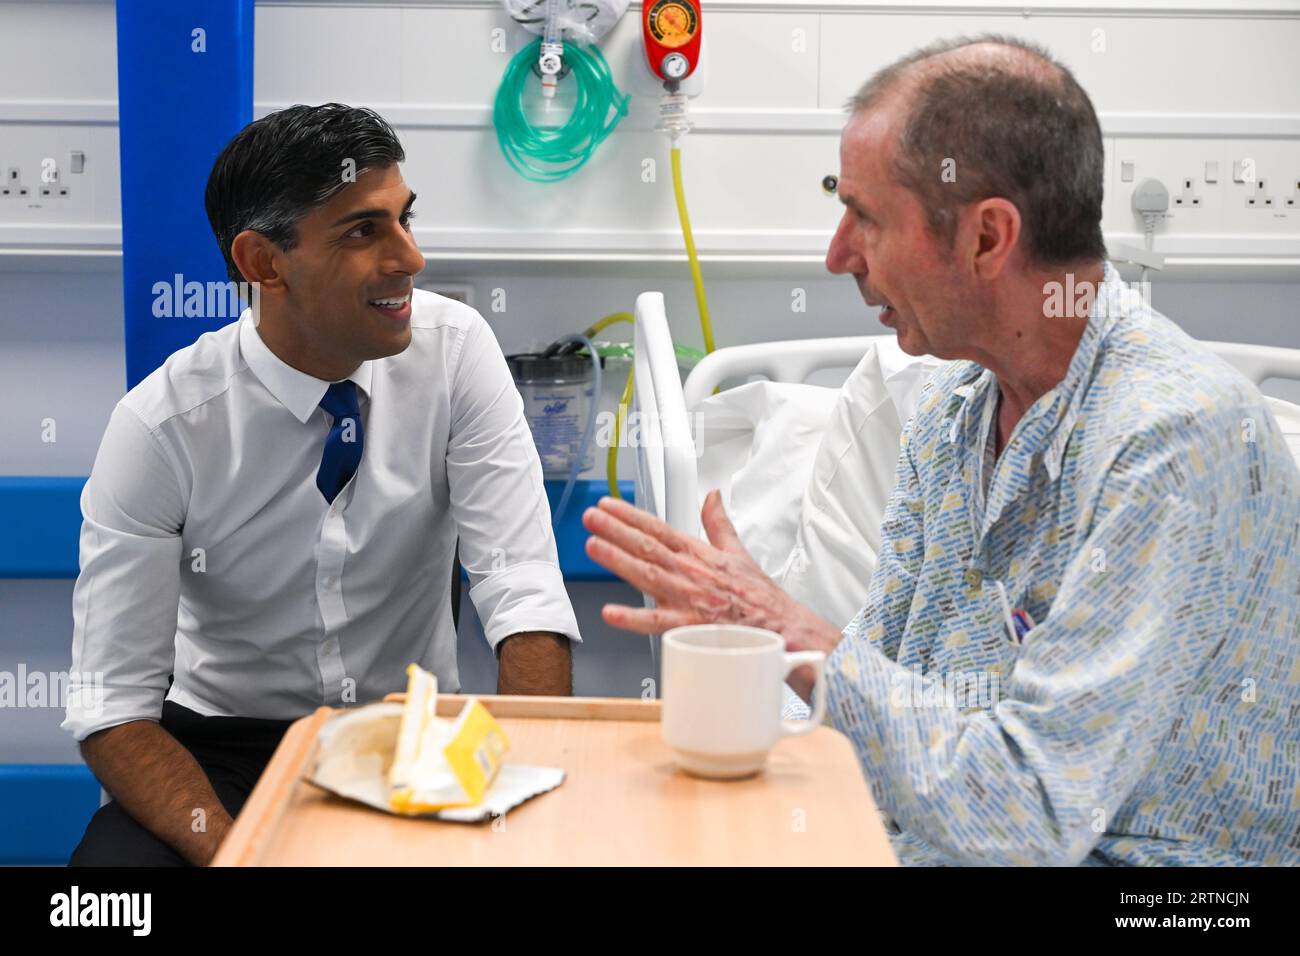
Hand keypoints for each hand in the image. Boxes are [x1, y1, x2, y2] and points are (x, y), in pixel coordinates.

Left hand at [581, 490, 841, 666]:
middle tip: (591, 517)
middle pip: (647, 547)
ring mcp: (689, 598)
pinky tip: (611, 613)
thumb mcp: (738, 550)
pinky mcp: (691, 626)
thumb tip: (713, 495)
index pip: (658, 529)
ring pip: (648, 576)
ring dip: (619, 560)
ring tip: (593, 546)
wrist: (783, 629)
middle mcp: (690, 573)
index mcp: (699, 554)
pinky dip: (634, 618)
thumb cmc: (759, 597)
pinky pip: (658, 623)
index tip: (607, 505)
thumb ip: (718, 522)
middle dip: (616, 530)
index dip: (631, 516)